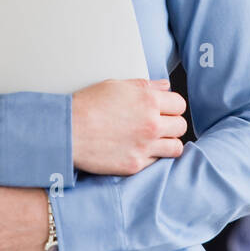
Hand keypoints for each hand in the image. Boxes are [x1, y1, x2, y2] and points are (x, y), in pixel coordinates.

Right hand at [71, 77, 187, 174]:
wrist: (67, 131)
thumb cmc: (87, 106)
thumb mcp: (116, 86)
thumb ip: (145, 86)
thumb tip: (164, 87)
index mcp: (148, 100)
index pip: (179, 104)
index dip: (172, 106)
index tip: (166, 110)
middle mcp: (151, 123)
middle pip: (181, 125)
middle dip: (172, 124)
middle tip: (160, 125)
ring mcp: (145, 145)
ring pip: (176, 147)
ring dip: (168, 143)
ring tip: (157, 141)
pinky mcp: (136, 164)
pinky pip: (157, 161)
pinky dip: (152, 156)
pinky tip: (140, 150)